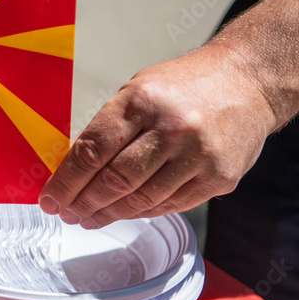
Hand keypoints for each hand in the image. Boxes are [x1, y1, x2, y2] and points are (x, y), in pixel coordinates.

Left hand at [38, 45, 276, 227]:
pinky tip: (125, 212)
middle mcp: (173, 129)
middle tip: (66, 213)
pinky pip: (171, 206)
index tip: (49, 199)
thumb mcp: (137, 91)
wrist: (249, 82)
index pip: (93, 150)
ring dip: (109, 213)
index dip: (66, 181)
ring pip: (142, 200)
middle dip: (84, 203)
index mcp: (143, 102)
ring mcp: (199, 156)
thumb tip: (73, 169)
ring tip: (89, 217)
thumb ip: (108, 128)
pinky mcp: (219, 178)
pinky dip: (142, 212)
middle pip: (115, 180)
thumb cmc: (184, 86)